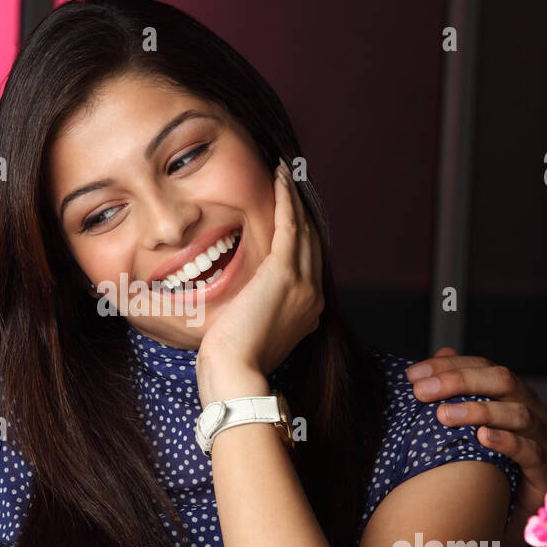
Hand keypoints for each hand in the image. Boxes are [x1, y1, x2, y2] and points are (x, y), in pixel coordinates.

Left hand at [196, 162, 322, 405]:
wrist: (235, 373)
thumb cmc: (233, 361)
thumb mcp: (255, 334)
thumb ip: (261, 314)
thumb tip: (250, 303)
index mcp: (308, 311)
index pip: (308, 263)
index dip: (302, 234)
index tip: (291, 212)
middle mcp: (313, 295)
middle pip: (311, 241)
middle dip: (302, 210)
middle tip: (291, 182)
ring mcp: (303, 283)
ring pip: (304, 229)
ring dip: (295, 198)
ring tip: (285, 173)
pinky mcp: (284, 273)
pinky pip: (290, 226)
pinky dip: (286, 200)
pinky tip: (280, 179)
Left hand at [404, 350, 546, 546]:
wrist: (504, 519)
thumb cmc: (482, 467)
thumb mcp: (460, 430)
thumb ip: (449, 397)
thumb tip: (428, 367)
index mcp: (513, 396)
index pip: (484, 367)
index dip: (449, 366)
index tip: (413, 375)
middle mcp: (533, 411)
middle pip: (503, 381)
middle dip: (460, 381)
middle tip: (422, 392)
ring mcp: (543, 440)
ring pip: (518, 413)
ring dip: (478, 410)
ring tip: (443, 415)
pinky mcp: (544, 472)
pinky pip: (530, 451)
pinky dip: (506, 441)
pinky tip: (482, 438)